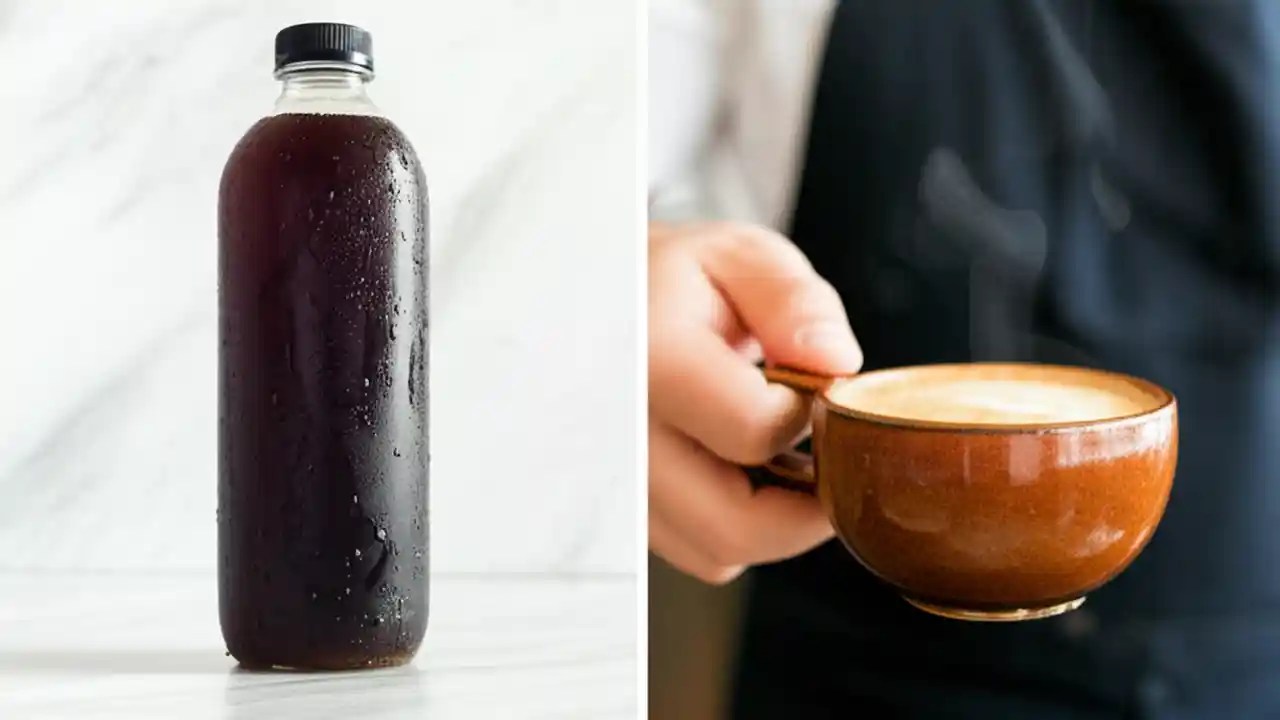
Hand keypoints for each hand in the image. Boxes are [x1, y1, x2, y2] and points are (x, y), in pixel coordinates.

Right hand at [649, 222, 862, 583]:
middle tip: (828, 456)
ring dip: (770, 519)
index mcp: (650, 359)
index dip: (806, 413)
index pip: (755, 430)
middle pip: (734, 526)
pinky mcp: (623, 512)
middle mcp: (620, 436)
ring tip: (778, 453)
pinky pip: (695, 550)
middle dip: (805, 505)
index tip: (807, 382)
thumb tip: (835, 363)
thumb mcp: (738, 257)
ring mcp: (614, 484)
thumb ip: (795, 301)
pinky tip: (739, 469)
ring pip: (717, 552)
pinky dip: (734, 523)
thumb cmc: (675, 279)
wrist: (594, 302)